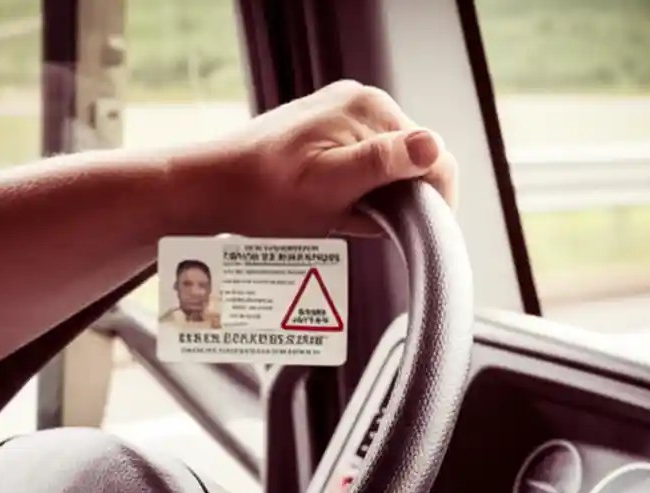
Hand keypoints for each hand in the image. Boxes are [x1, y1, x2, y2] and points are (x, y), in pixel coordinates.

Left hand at [174, 80, 457, 236]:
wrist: (213, 189)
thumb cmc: (263, 196)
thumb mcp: (328, 189)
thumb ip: (380, 166)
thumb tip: (430, 147)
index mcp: (368, 109)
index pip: (432, 155)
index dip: (436, 200)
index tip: (423, 234)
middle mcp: (361, 102)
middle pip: (412, 160)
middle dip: (402, 198)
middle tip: (368, 227)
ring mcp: (344, 113)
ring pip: (390, 164)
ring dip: (380, 196)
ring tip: (346, 215)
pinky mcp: (329, 128)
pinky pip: (365, 161)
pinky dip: (360, 188)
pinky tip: (335, 203)